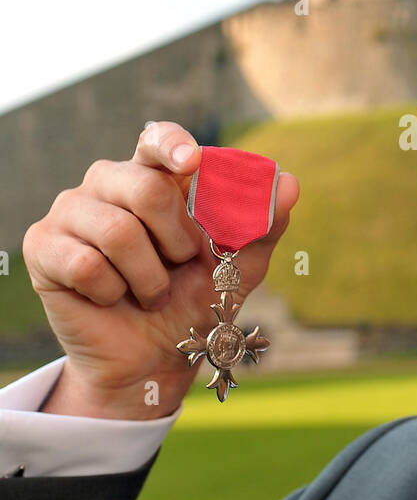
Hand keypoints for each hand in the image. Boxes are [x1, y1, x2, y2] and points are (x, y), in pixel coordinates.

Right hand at [22, 122, 299, 418]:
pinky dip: (112, 293)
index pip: (157, 140)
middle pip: (145, 188)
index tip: (192, 161)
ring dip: (148, 277)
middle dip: (176, 240)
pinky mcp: (44, 246)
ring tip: (148, 291)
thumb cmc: (194, 302)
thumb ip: (262, 225)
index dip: (171, 143)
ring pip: (117, 230)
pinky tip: (110, 299)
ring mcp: (71, 211)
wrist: (154, 360)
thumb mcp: (238, 268)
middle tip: (179, 266)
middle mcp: (108, 182)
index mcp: (154, 175)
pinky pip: (86, 264)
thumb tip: (288, 182)